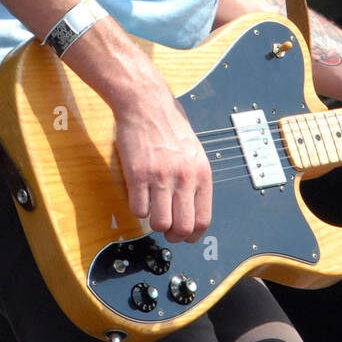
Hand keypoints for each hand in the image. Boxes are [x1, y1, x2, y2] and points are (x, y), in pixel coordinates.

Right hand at [113, 81, 212, 242]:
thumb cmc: (170, 126)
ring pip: (160, 223)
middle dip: (174, 235)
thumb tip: (193, 209)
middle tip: (167, 229)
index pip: (203, 219)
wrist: (147, 104)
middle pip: (183, 227)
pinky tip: (140, 198)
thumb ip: (195, 180)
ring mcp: (161, 177)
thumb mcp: (195, 153)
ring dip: (155, 224)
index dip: (192, 235)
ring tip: (153, 212)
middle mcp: (184, 177)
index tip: (184, 236)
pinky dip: (138, 210)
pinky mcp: (138, 175)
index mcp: (202, 173)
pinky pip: (138, 210)